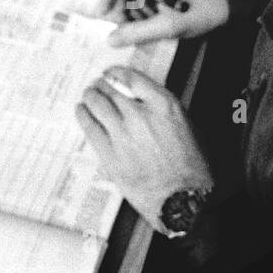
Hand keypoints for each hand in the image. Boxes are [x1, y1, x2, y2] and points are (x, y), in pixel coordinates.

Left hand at [76, 66, 212, 229]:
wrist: (181, 199)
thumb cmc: (190, 167)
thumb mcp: (185, 126)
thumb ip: (162, 108)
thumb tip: (140, 99)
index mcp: (164, 106)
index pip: (132, 78)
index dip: (117, 73)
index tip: (111, 73)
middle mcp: (140, 115)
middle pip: (110, 89)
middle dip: (102, 86)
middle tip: (97, 86)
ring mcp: (122, 134)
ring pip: (96, 104)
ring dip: (90, 97)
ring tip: (88, 97)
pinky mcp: (109, 154)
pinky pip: (89, 127)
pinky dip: (83, 115)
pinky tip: (82, 112)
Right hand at [97, 0, 230, 45]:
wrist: (233, 8)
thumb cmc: (209, 12)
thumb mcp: (174, 26)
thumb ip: (141, 32)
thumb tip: (111, 39)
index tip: (102, 16)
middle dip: (116, 7)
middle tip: (119, 30)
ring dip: (127, 13)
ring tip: (135, 32)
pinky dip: (138, 14)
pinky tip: (146, 28)